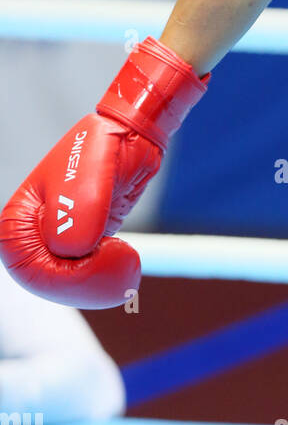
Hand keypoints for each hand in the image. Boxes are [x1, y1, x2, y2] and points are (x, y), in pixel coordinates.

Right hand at [0, 37, 207, 307]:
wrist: (131, 138)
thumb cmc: (104, 146)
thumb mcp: (92, 172)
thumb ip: (79, 212)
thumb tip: (74, 251)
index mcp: (20, 216)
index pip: (25, 265)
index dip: (60, 276)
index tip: (96, 258)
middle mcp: (34, 234)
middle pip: (48, 283)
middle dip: (86, 284)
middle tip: (124, 270)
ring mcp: (58, 243)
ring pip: (70, 287)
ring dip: (100, 284)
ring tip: (128, 262)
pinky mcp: (82, 249)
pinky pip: (88, 279)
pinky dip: (107, 278)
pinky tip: (125, 258)